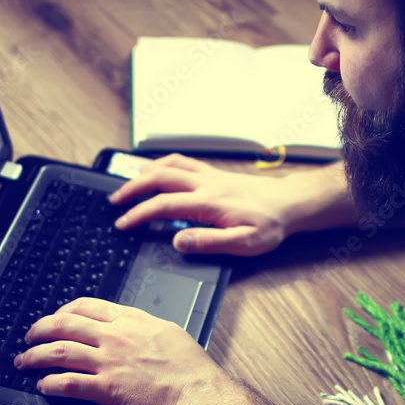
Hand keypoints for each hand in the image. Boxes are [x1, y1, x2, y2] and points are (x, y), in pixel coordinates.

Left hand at [13, 297, 225, 404]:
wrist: (196, 390)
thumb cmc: (188, 364)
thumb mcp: (165, 330)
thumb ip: (139, 325)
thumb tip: (126, 324)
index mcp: (129, 320)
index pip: (85, 306)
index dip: (63, 310)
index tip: (56, 318)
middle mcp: (114, 337)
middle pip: (63, 325)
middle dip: (39, 330)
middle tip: (29, 338)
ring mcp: (108, 362)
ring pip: (58, 352)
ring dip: (34, 357)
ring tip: (24, 362)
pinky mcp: (106, 388)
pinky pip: (68, 383)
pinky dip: (50, 384)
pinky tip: (44, 386)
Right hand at [109, 154, 299, 255]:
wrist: (290, 203)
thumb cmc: (270, 224)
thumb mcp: (244, 242)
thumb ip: (210, 242)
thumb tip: (179, 241)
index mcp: (209, 202)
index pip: (164, 205)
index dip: (139, 214)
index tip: (122, 224)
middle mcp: (205, 183)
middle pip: (159, 177)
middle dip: (131, 188)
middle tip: (114, 201)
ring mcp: (209, 175)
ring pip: (168, 165)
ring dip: (143, 173)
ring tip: (126, 185)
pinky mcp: (214, 173)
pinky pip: (181, 161)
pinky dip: (162, 164)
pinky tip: (155, 171)